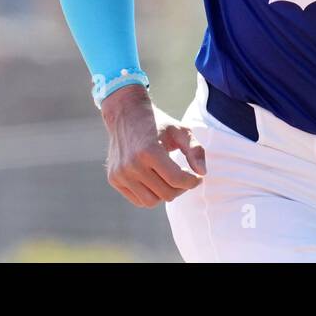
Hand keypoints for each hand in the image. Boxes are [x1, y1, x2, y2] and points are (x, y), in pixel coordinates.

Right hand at [101, 85, 205, 207]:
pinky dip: (150, 195)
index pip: (176, 179)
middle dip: (181, 188)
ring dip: (165, 193)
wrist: (126, 114)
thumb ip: (195, 150)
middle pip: (166, 194)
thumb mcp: (181, 130)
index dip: (192, 182)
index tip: (197, 177)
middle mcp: (132, 164)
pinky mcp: (114, 179)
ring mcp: (120, 174)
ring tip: (170, 180)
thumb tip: (202, 173)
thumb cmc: (158, 123)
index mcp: (150, 151)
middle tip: (184, 177)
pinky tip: (156, 181)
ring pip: (151, 202)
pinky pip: (138, 200)